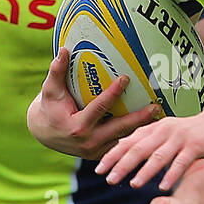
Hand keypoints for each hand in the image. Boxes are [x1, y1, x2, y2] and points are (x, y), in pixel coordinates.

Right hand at [28, 48, 161, 158]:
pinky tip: (150, 126)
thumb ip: (56, 71)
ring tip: (160, 116)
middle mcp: (89, 142)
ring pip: (124, 139)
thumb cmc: (49, 108)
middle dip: (139, 118)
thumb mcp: (49, 90)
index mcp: (77, 126)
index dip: (113, 93)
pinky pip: (121, 145)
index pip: (99, 107)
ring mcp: (96, 151)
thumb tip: (64, 49)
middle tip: (156, 106)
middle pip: (120, 128)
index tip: (126, 78)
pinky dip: (135, 137)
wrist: (44, 134)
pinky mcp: (101, 155)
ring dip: (142, 128)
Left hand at [95, 110, 203, 191]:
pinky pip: (182, 162)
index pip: (129, 142)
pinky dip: (172, 174)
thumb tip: (124, 148)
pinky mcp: (196, 146)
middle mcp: (165, 131)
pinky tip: (163, 187)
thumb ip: (148, 140)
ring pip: (159, 156)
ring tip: (133, 184)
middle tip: (108, 179)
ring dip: (145, 171)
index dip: (112, 155)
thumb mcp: (167, 132)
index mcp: (155, 128)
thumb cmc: (193, 131)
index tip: (98, 169)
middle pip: (139, 149)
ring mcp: (180, 138)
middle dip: (122, 165)